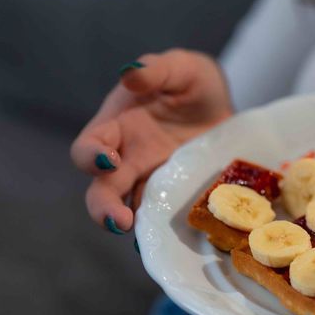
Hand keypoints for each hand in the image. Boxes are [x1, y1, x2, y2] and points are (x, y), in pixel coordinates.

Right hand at [71, 50, 232, 232]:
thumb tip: (131, 75)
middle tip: (119, 220)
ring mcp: (152, 184)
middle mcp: (128, 161)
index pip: (89, 147)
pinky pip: (166, 221)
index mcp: (117, 128)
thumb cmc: (193, 83)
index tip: (110, 160)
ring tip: (143, 239)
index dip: (91, 156)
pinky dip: (165, 234)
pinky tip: (174, 246)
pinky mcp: (178, 199)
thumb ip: (158, 70)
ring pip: (130, 211)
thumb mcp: (183, 68)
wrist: (225, 109)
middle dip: (103, 208)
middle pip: (101, 191)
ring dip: (133, 226)